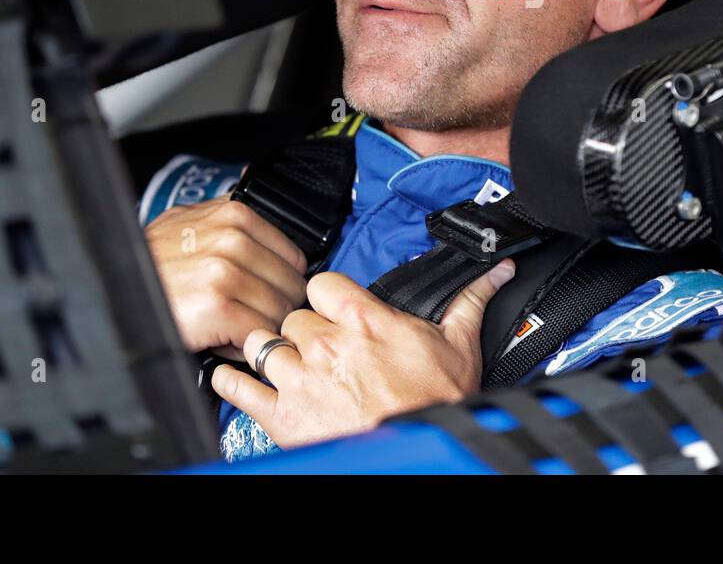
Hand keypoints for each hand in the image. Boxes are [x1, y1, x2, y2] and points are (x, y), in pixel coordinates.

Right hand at [144, 196, 307, 357]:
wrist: (112, 290)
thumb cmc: (152, 263)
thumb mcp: (189, 221)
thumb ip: (227, 217)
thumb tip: (256, 197)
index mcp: (235, 215)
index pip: (294, 258)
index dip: (279, 283)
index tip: (260, 295)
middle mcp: (233, 238)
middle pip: (291, 287)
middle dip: (273, 307)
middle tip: (242, 314)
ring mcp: (226, 271)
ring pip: (279, 312)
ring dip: (256, 327)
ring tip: (226, 324)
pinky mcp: (217, 305)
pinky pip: (258, 333)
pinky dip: (241, 345)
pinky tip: (218, 337)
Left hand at [211, 261, 514, 448]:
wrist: (423, 449)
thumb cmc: (437, 403)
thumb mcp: (460, 345)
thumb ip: (468, 301)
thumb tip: (494, 273)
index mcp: (363, 319)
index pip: (320, 283)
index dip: (325, 296)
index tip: (332, 308)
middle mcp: (326, 344)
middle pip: (292, 317)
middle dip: (303, 330)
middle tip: (316, 346)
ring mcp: (300, 380)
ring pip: (262, 345)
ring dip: (270, 354)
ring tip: (280, 362)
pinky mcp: (283, 416)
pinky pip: (239, 390)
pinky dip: (230, 382)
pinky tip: (229, 377)